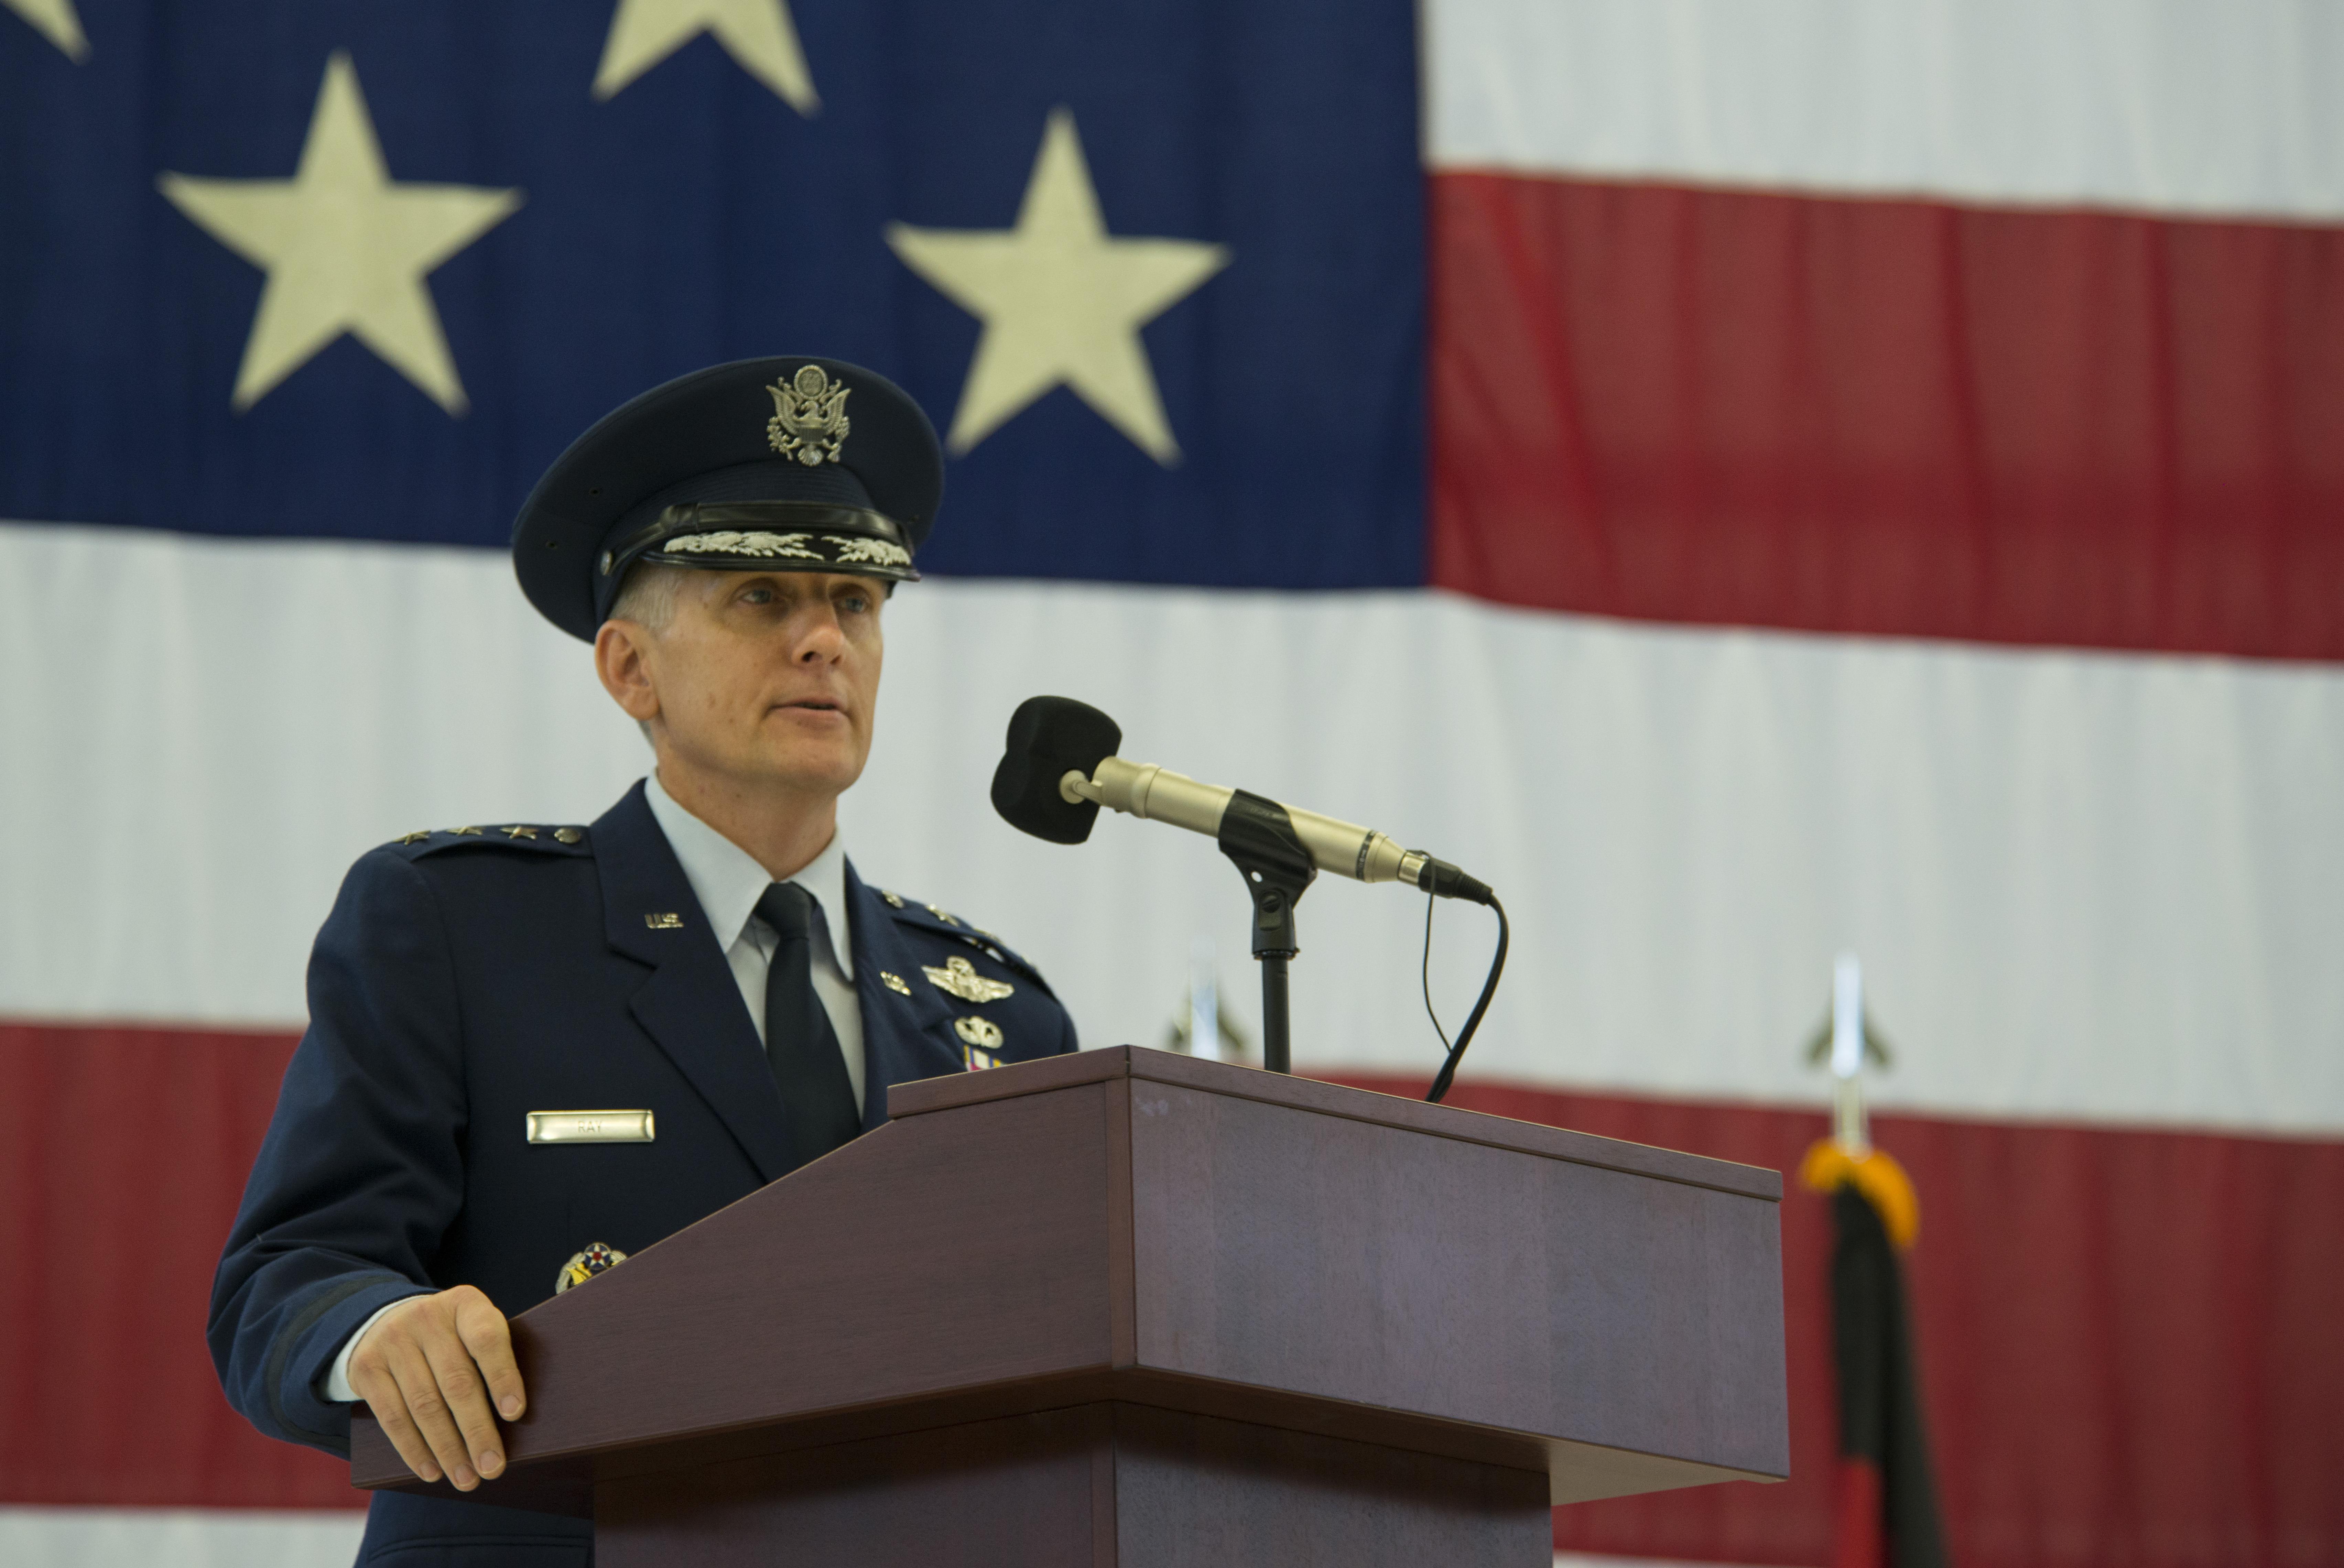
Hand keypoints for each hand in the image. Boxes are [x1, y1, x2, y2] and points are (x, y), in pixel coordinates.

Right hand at [346, 1285, 524, 1490]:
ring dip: (448, 1449)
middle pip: (456, 1381)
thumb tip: (514, 1421)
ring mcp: (393, 1340)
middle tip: (494, 1468)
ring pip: (425, 1405)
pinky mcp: (366, 1367)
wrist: (387, 1320)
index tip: (515, 1414)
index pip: (486, 1339)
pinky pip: (392, 1416)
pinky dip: (414, 1449)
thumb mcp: (471, 1331)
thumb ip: (491, 1360)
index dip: (502, 1376)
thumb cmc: (450, 1338)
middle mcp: (427, 1317)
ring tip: (467, 1479)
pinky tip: (432, 1471)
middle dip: (477, 1431)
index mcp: (466, 1304)